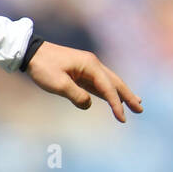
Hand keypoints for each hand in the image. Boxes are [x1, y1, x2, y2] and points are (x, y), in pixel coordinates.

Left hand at [26, 42, 142, 122]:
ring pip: (109, 82)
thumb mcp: (58, 84)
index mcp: (90, 65)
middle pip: (115, 82)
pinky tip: (114, 98)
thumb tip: (89, 104)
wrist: (32, 53)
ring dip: (121, 94)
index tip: (122, 118)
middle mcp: (93, 65)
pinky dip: (108, 91)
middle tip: (140, 108)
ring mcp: (88, 68)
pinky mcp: (82, 72)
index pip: (108, 88)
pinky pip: (99, 84)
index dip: (116, 104)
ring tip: (134, 103)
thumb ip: (76, 95)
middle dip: (128, 96)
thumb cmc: (44, 67)